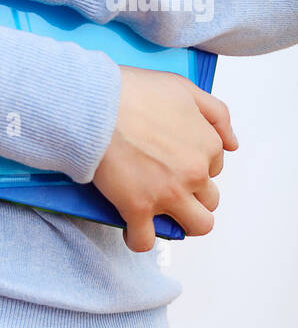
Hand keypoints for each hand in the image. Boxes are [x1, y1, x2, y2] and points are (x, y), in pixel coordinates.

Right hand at [92, 66, 238, 251]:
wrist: (94, 104)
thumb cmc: (131, 92)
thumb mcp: (182, 87)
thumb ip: (215, 113)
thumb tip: (232, 143)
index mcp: (206, 144)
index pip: (214, 165)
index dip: (194, 161)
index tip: (175, 157)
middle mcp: (194, 172)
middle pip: (209, 198)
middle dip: (193, 193)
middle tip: (168, 182)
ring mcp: (168, 194)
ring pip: (196, 225)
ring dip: (182, 221)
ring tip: (163, 211)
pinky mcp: (138, 208)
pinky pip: (146, 241)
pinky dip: (138, 238)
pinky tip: (131, 228)